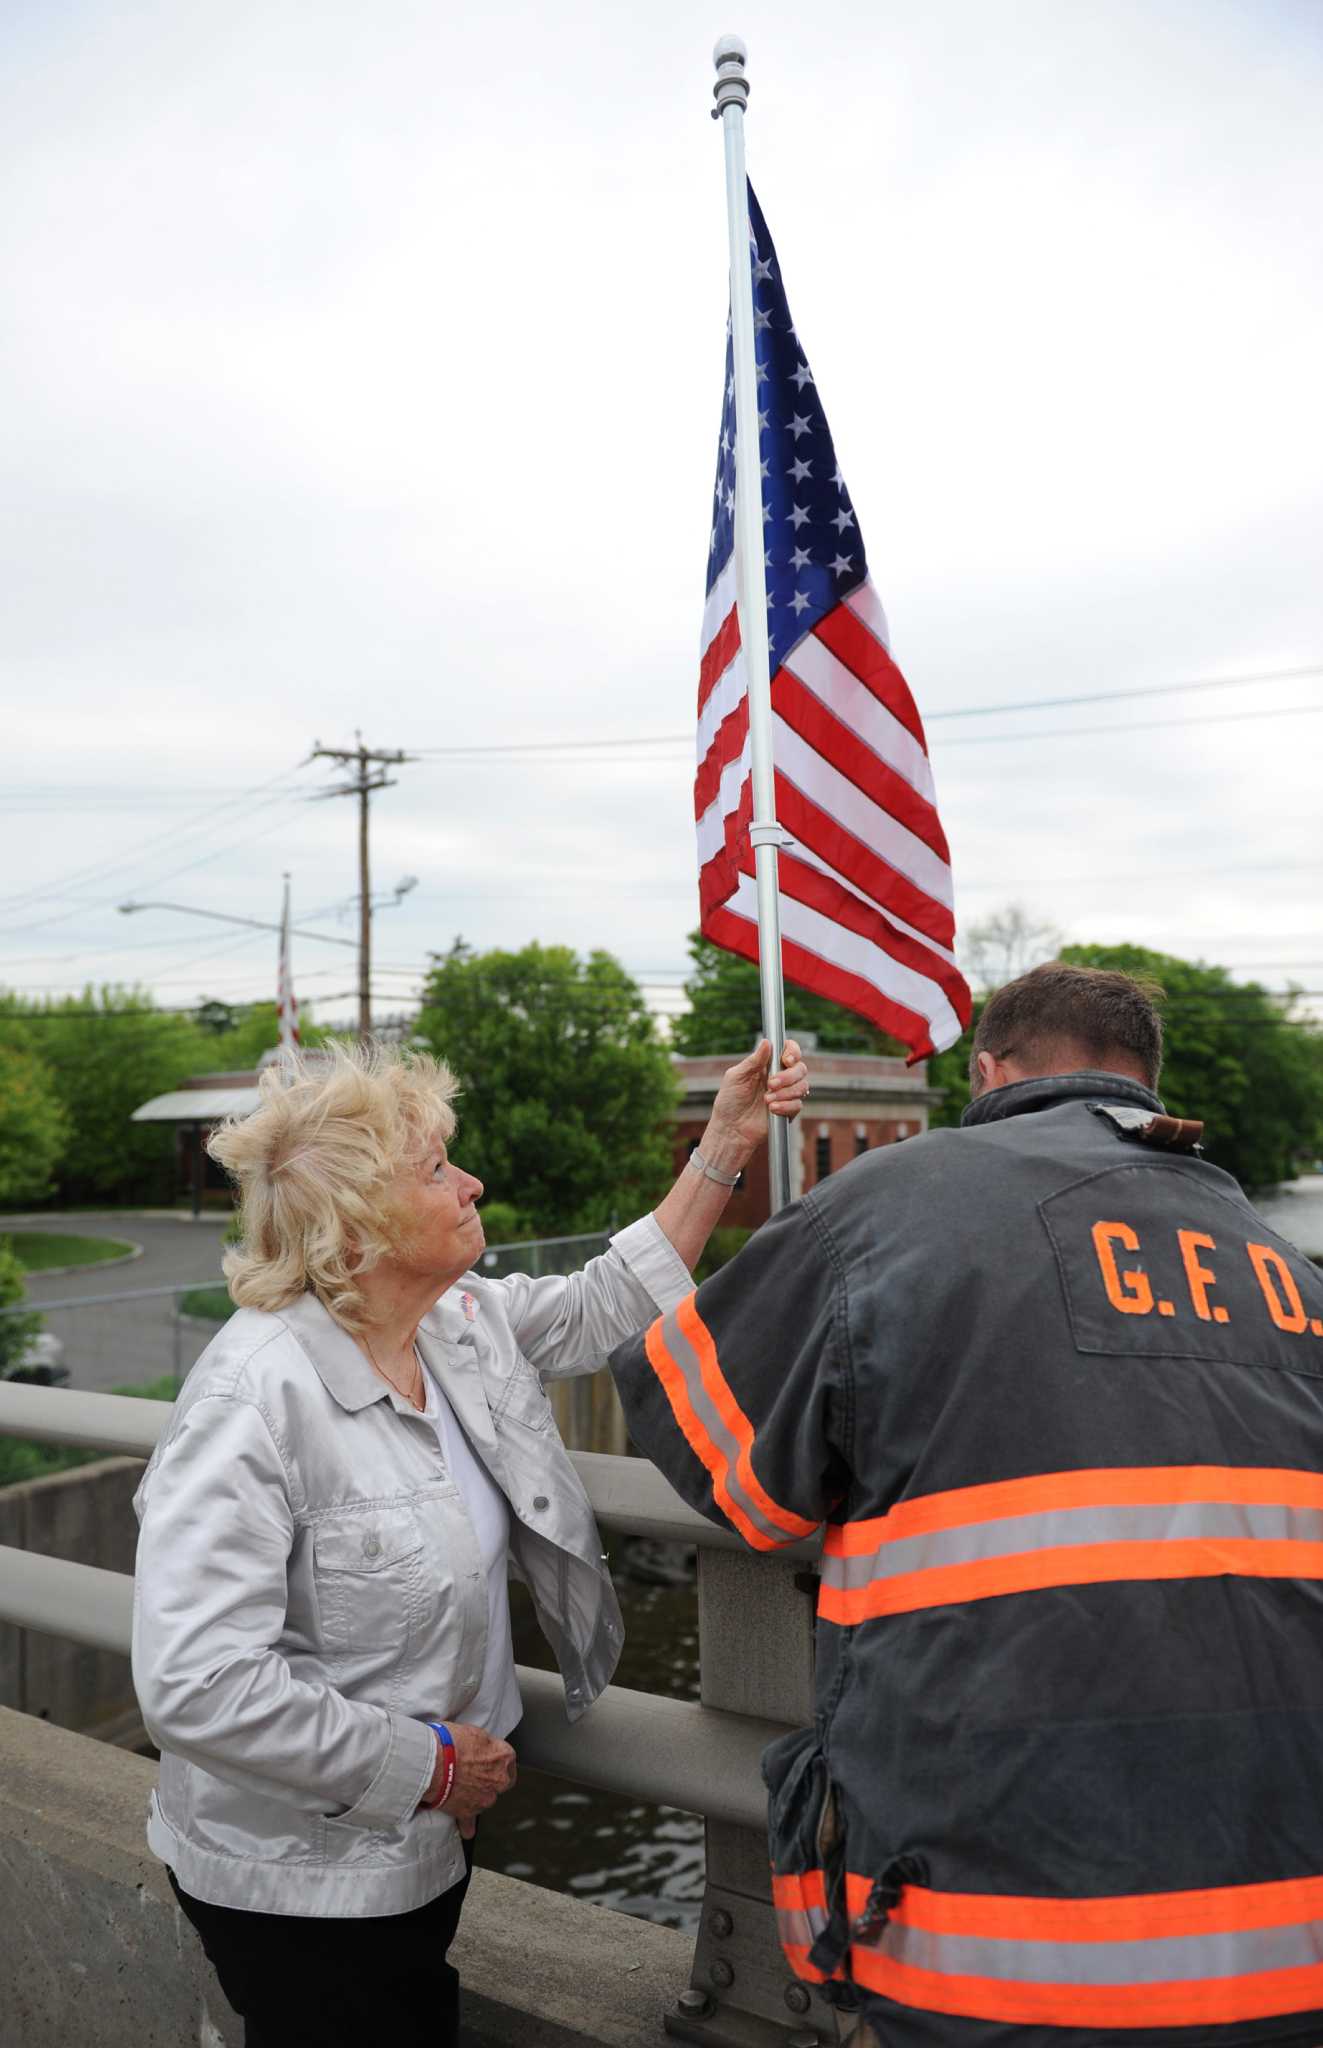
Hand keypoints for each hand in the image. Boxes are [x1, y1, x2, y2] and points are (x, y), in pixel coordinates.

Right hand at [427, 1721, 516, 1837]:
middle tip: (474, 1775)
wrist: (432, 1763)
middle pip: (500, 1783)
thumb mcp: (473, 1731)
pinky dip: (467, 1825)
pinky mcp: (468, 1812)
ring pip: (485, 1800)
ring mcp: (484, 1798)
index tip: (487, 1761)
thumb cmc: (450, 1743)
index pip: (508, 1760)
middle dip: (490, 1781)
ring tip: (458, 1789)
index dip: (496, 1761)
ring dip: (476, 1797)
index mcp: (503, 1756)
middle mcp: (499, 1779)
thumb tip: (481, 1747)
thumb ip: (484, 1744)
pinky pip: (469, 1823)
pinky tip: (466, 1828)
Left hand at [705, 1038, 809, 1160]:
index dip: (793, 1052)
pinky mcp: (788, 1110)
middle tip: (770, 1084)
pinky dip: (786, 1106)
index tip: (786, 1060)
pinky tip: (772, 1110)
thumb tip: (766, 1042)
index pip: (788, 1051)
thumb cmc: (729, 1102)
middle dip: (788, 1076)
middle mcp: (779, 1077)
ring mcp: (785, 1094)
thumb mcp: (736, 1077)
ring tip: (767, 1100)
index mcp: (767, 1065)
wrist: (730, 1129)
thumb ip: (753, 1060)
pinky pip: (798, 1104)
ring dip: (786, 1093)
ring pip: (802, 1086)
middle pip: (800, 1068)